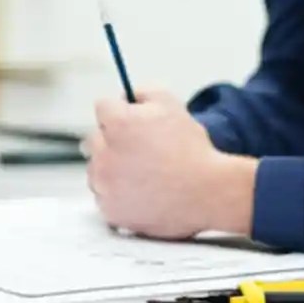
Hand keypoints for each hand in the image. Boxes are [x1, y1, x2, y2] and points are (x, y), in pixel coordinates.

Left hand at [82, 90, 257, 238]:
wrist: (207, 194)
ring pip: (98, 169)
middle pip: (96, 139)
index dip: (121, 112)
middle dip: (113, 141)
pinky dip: (118, 196)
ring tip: (145, 175)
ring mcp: (104, 184)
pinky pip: (104, 197)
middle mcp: (103, 153)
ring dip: (112, 169)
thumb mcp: (172, 104)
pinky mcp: (109, 210)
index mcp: (117, 124)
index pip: (103, 108)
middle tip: (143, 150)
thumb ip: (143, 92)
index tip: (134, 122)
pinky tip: (141, 193)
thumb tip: (127, 98)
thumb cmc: (192, 150)